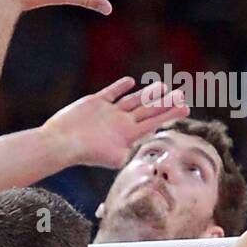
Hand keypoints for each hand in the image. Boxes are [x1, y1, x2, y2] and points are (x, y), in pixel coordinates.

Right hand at [43, 77, 190, 168]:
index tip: (186, 107)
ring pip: (133, 100)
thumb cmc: (85, 153)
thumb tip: (157, 164)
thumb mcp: (115, 158)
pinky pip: (111, 93)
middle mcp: (121, 123)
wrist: (60, 143)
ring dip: (147, 93)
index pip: (154, 122)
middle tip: (181, 94)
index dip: (171, 114)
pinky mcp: (95, 103)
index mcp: (128, 135)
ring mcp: (109, 113)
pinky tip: (131, 82)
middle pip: (147, 110)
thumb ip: (136, 156)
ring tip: (162, 86)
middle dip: (165, 103)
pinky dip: (121, 87)